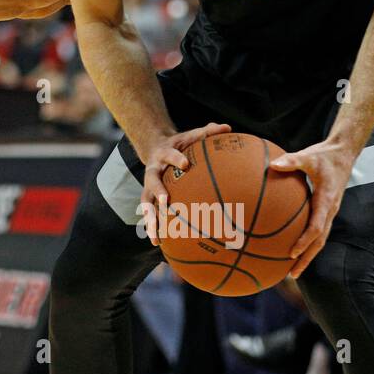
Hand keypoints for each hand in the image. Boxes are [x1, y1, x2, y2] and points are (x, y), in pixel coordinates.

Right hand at [139, 122, 231, 244]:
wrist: (154, 149)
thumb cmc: (179, 145)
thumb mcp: (191, 136)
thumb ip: (207, 132)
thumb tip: (228, 127)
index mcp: (164, 154)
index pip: (169, 155)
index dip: (175, 158)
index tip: (184, 164)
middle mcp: (153, 171)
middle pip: (151, 182)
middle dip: (157, 192)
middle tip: (164, 202)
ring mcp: (148, 186)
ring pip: (145, 204)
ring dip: (150, 220)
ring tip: (156, 237)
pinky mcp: (148, 199)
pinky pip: (149, 215)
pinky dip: (153, 229)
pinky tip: (159, 245)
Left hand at [269, 139, 355, 278]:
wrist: (343, 154)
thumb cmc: (324, 156)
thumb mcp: (308, 156)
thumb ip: (292, 161)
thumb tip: (273, 165)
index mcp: (327, 201)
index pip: (316, 227)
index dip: (305, 241)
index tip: (291, 253)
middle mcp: (330, 211)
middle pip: (320, 242)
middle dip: (306, 259)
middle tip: (291, 274)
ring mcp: (329, 213)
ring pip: (320, 240)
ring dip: (307, 255)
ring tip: (292, 270)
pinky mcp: (326, 210)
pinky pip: (317, 231)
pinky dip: (307, 243)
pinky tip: (292, 248)